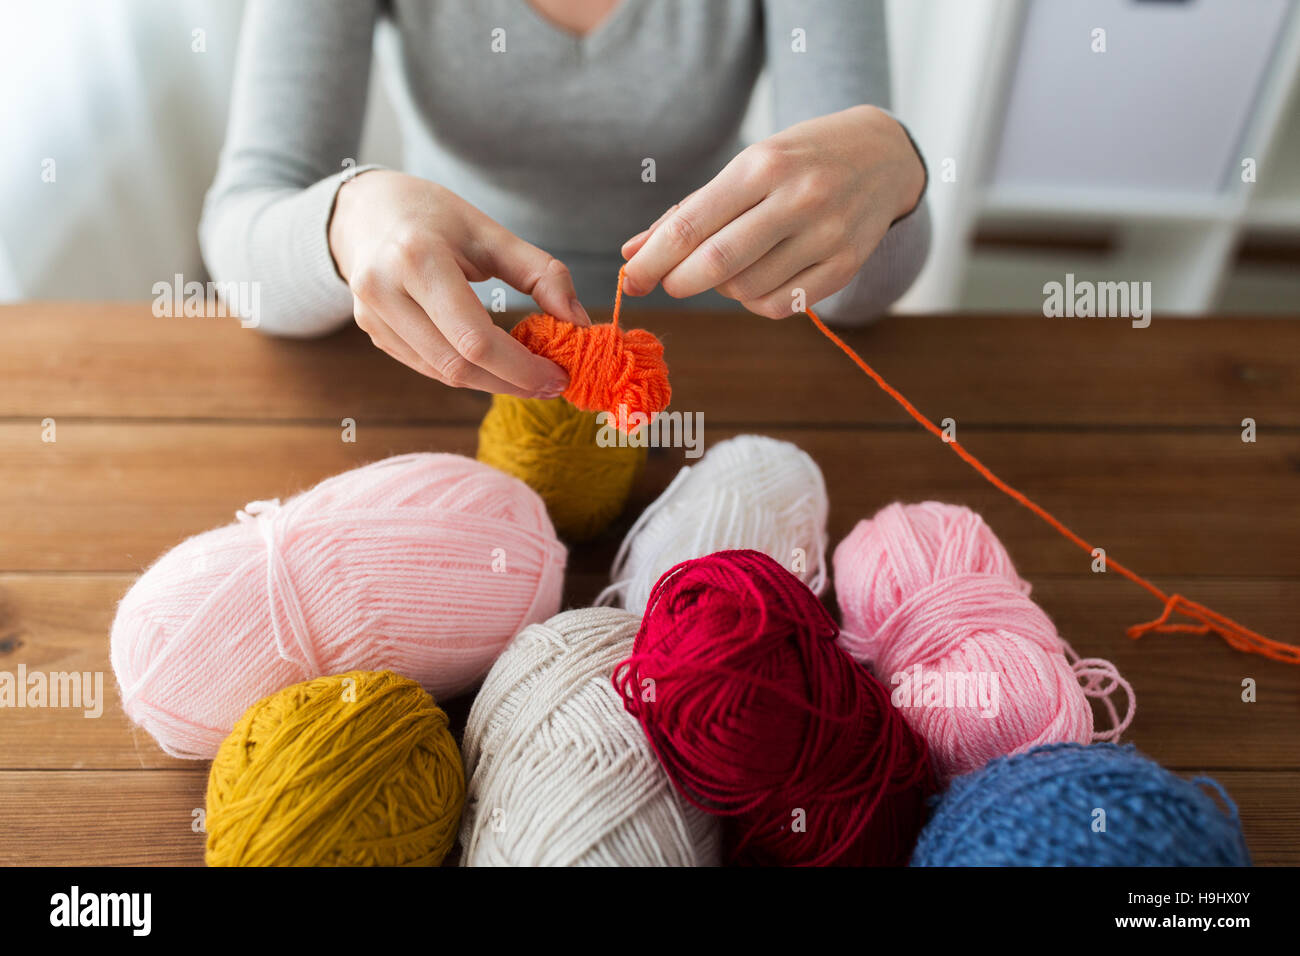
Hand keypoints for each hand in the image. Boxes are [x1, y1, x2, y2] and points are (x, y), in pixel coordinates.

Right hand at [329, 170, 589, 395]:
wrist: (365, 210)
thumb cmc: (434, 216)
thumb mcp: (491, 232)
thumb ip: (541, 273)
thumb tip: (578, 322)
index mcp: (417, 257)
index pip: (475, 338)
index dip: (521, 368)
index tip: (559, 375)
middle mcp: (385, 291)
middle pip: (458, 365)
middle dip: (512, 383)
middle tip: (551, 385)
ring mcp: (373, 317)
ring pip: (442, 374)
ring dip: (492, 383)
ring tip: (529, 377)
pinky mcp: (373, 333)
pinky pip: (428, 367)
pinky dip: (467, 372)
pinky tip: (495, 366)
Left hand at [620, 105, 924, 318]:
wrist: (883, 155)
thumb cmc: (799, 159)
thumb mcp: (747, 165)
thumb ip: (690, 210)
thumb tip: (632, 252)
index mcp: (763, 165)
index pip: (693, 224)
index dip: (653, 260)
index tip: (630, 279)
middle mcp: (798, 197)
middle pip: (718, 263)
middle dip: (680, 281)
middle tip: (670, 281)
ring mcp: (827, 234)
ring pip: (746, 289)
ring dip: (722, 289)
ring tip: (728, 267)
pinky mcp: (846, 265)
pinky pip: (780, 305)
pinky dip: (754, 301)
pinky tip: (758, 278)